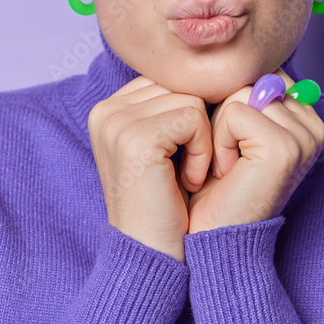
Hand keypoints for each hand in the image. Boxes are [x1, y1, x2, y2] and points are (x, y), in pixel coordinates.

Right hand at [87, 76, 214, 262]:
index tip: (182, 159)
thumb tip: (217, 69)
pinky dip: (203, 151)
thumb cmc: (169, 206)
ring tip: (184, 177)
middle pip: (181, 85)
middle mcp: (106, 110)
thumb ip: (173, 106)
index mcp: (109, 109)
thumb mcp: (167, 148)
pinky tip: (186, 181)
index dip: (191, 117)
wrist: (154, 255)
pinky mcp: (135, 136)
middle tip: (184, 171)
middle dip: (197, 127)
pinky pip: (194, 117)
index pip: (170, 81)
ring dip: (203, 142)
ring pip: (192, 99)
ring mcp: (116, 122)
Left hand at [182, 68, 323, 233]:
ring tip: (222, 164)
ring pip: (239, 92)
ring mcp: (304, 136)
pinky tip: (224, 171)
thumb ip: (240, 88)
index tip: (227, 141)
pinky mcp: (286, 147)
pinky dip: (218, 141)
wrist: (208, 237)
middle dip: (222, 112)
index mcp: (303, 116)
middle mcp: (312, 124)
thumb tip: (225, 50)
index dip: (228, 99)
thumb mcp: (227, 127)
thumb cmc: (211, 185)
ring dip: (216, 129)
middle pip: (250, 78)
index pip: (259, 71)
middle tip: (222, 155)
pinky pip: (234, 112)